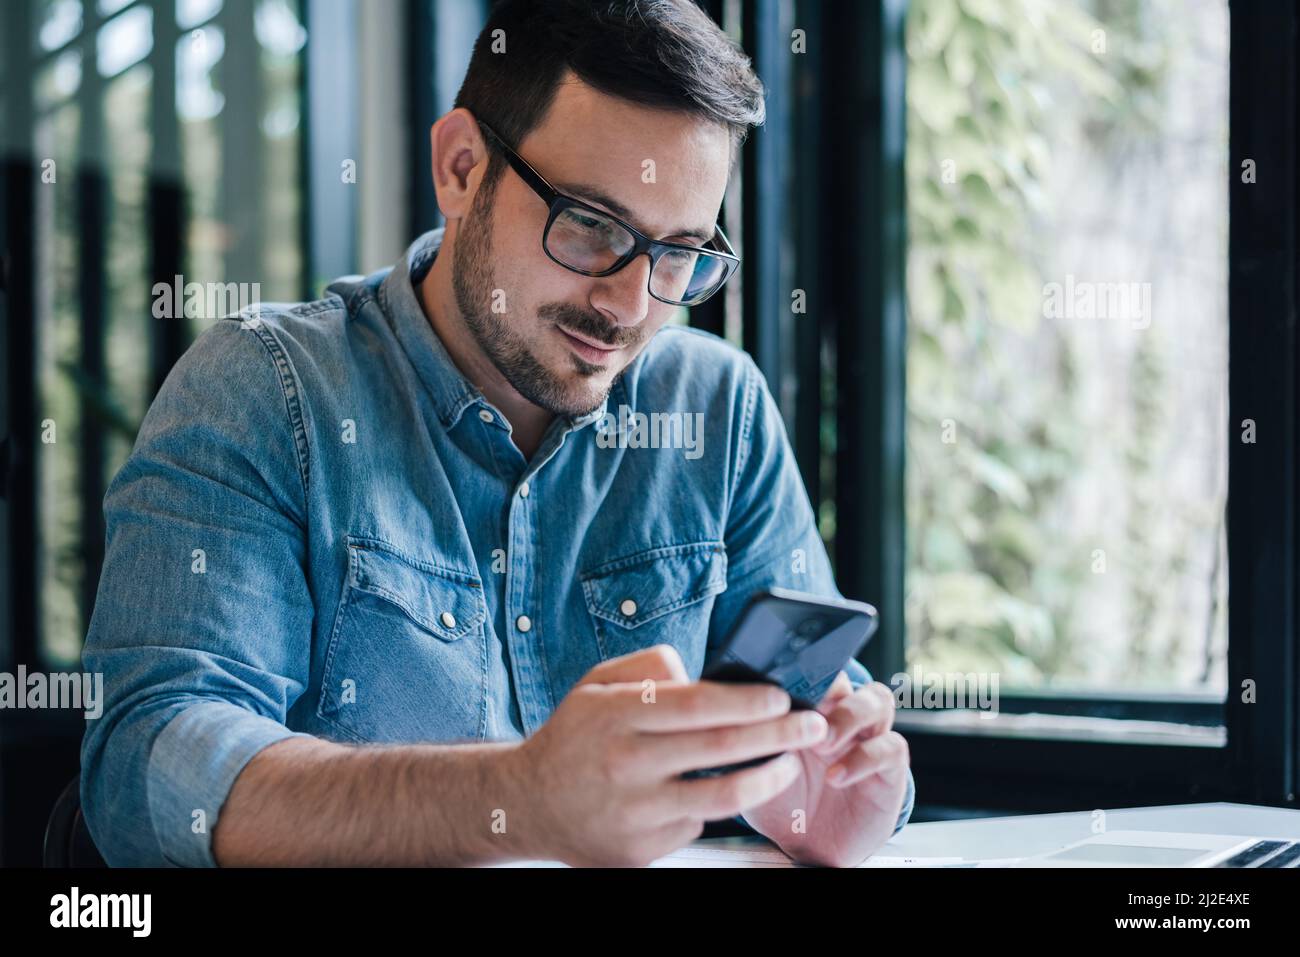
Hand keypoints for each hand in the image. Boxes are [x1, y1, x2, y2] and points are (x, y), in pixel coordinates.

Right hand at [508, 645, 828, 866]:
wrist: (527, 802)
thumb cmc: (573, 736)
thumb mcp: (597, 684)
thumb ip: (649, 666)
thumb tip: (702, 672)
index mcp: (616, 715)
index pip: (698, 704)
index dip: (748, 701)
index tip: (781, 697)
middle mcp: (625, 764)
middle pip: (722, 748)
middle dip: (779, 735)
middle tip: (812, 726)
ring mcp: (634, 812)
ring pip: (723, 796)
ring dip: (770, 778)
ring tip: (791, 763)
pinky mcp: (640, 850)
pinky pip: (697, 823)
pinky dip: (719, 806)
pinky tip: (729, 789)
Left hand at [739, 672, 909, 866]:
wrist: (810, 849)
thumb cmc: (784, 804)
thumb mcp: (757, 771)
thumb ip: (751, 741)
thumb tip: (729, 715)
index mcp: (808, 711)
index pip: (813, 672)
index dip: (803, 670)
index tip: (781, 683)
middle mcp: (840, 719)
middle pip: (848, 678)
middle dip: (828, 687)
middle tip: (806, 712)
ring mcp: (866, 740)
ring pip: (877, 700)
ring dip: (850, 715)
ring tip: (824, 742)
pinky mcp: (889, 769)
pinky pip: (890, 747)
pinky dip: (864, 758)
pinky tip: (837, 777)